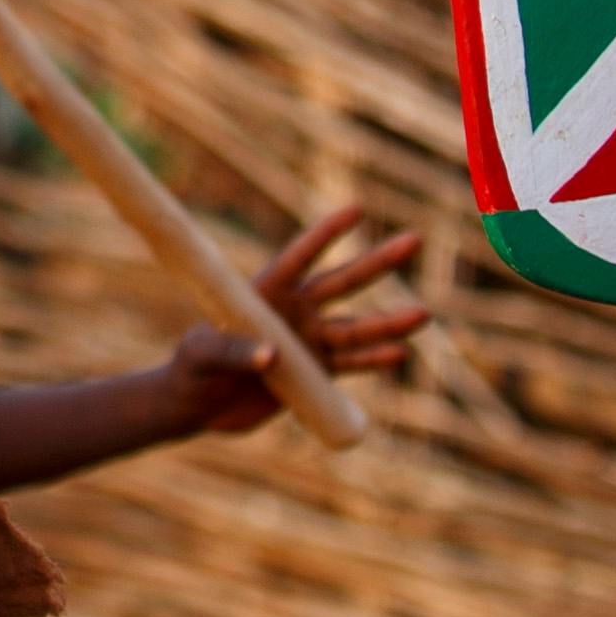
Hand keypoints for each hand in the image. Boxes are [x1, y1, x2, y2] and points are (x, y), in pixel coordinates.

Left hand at [168, 206, 428, 435]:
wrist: (198, 407)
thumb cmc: (191, 368)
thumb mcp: (203, 355)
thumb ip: (234, 351)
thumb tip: (273, 355)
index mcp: (265, 292)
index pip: (300, 257)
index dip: (326, 234)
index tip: (357, 209)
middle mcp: (294, 311)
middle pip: (344, 282)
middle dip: (380, 261)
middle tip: (416, 239)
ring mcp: (307, 341)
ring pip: (356, 328)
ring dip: (389, 324)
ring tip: (424, 314)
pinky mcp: (314, 375)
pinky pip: (350, 365)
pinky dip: (374, 361)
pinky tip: (399, 353)